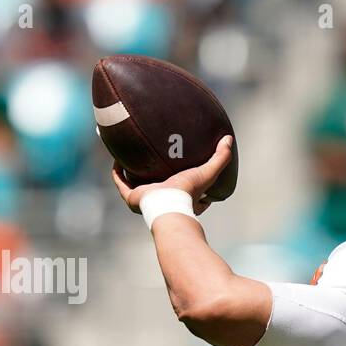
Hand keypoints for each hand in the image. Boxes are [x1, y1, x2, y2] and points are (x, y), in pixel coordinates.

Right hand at [112, 134, 233, 215]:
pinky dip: (117, 171)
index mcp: (179, 194)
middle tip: (150, 151)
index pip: (180, 184)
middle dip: (152, 168)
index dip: (180, 172)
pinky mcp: (132, 197)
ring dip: (131, 169)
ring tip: (129, 151)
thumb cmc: (188, 192)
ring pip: (135, 182)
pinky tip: (116, 157)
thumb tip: (229, 139)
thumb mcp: (208, 172)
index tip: (178, 159)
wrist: (168, 206)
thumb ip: (221, 158)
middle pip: (155, 182)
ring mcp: (145, 198)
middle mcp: (161, 198)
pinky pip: (121, 182)